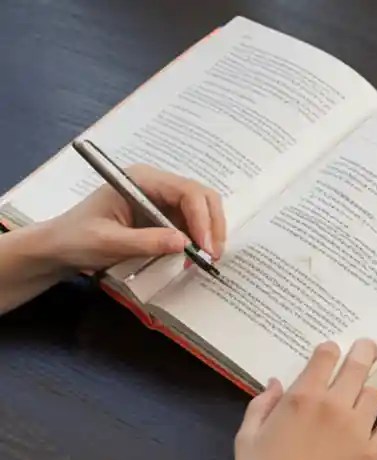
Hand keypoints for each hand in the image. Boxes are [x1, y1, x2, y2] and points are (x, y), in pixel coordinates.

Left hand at [40, 164, 225, 271]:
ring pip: (201, 210)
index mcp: (140, 180)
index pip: (185, 191)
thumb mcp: (110, 242)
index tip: (204, 247)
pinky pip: (191, 224)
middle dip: (212, 225)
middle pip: (200, 197)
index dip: (201, 218)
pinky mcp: (162, 216)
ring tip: (204, 258)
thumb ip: (147, 241)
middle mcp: (155, 185)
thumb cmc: (77, 239)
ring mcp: (160, 200)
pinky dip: (199, 239)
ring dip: (208, 233)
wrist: (59, 248)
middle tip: (213, 255)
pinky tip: (195, 255)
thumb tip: (185, 243)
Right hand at [233, 339, 376, 459]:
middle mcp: (335, 407)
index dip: (330, 351)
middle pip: (359, 367)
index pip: (326, 357)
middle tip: (368, 346)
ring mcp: (358, 430)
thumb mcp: (247, 437)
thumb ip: (262, 405)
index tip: (332, 351)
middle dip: (363, 352)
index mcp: (302, 398)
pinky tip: (367, 438)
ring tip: (358, 403)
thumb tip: (277, 383)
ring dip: (365, 396)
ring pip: (374, 397)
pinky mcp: (374, 455)